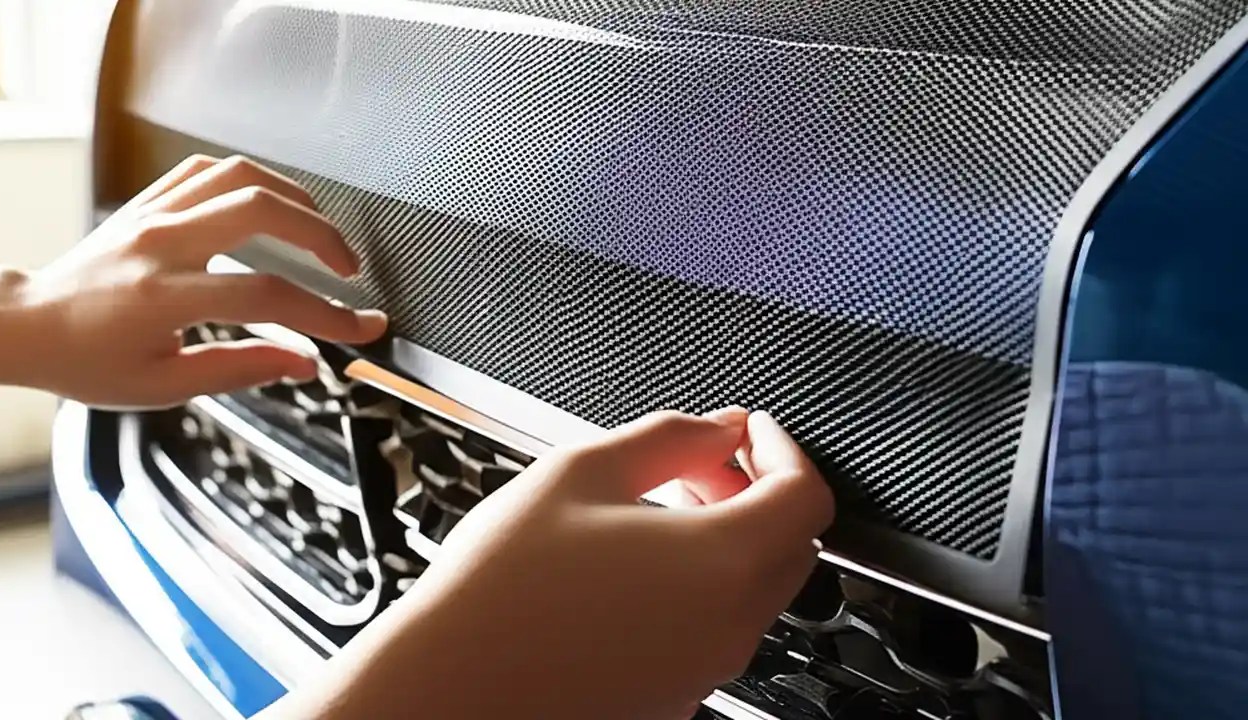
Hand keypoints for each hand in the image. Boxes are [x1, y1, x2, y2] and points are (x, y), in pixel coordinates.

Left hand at [0, 154, 386, 407]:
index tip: (361, 327)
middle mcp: (160, 245)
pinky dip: (251, 181)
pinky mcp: (148, 202)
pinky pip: (208, 169)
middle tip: (348, 268)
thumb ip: (239, 370)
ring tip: (320, 232)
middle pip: (261, 211)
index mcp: (164, 297)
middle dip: (322, 236)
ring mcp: (153, 215)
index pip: (267, 296)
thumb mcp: (163, 385)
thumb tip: (303, 363)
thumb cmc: (87, 359)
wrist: (29, 325)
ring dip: (294, 199)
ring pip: (239, 175)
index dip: (327, 314)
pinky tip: (270, 207)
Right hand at [299, 409, 833, 719]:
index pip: (806, 495)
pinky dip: (700, 588)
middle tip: (702, 463)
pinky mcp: (674, 698)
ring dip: (729, 538)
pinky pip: (712, 631)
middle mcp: (729, 627)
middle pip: (791, 546)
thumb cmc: (500, 590)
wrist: (448, 687)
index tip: (752, 430)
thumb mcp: (583, 471)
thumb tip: (720, 428)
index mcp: (722, 562)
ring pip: (752, 590)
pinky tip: (636, 568)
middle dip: (758, 491)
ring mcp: (705, 671)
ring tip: (657, 510)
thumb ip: (671, 436)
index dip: (782, 448)